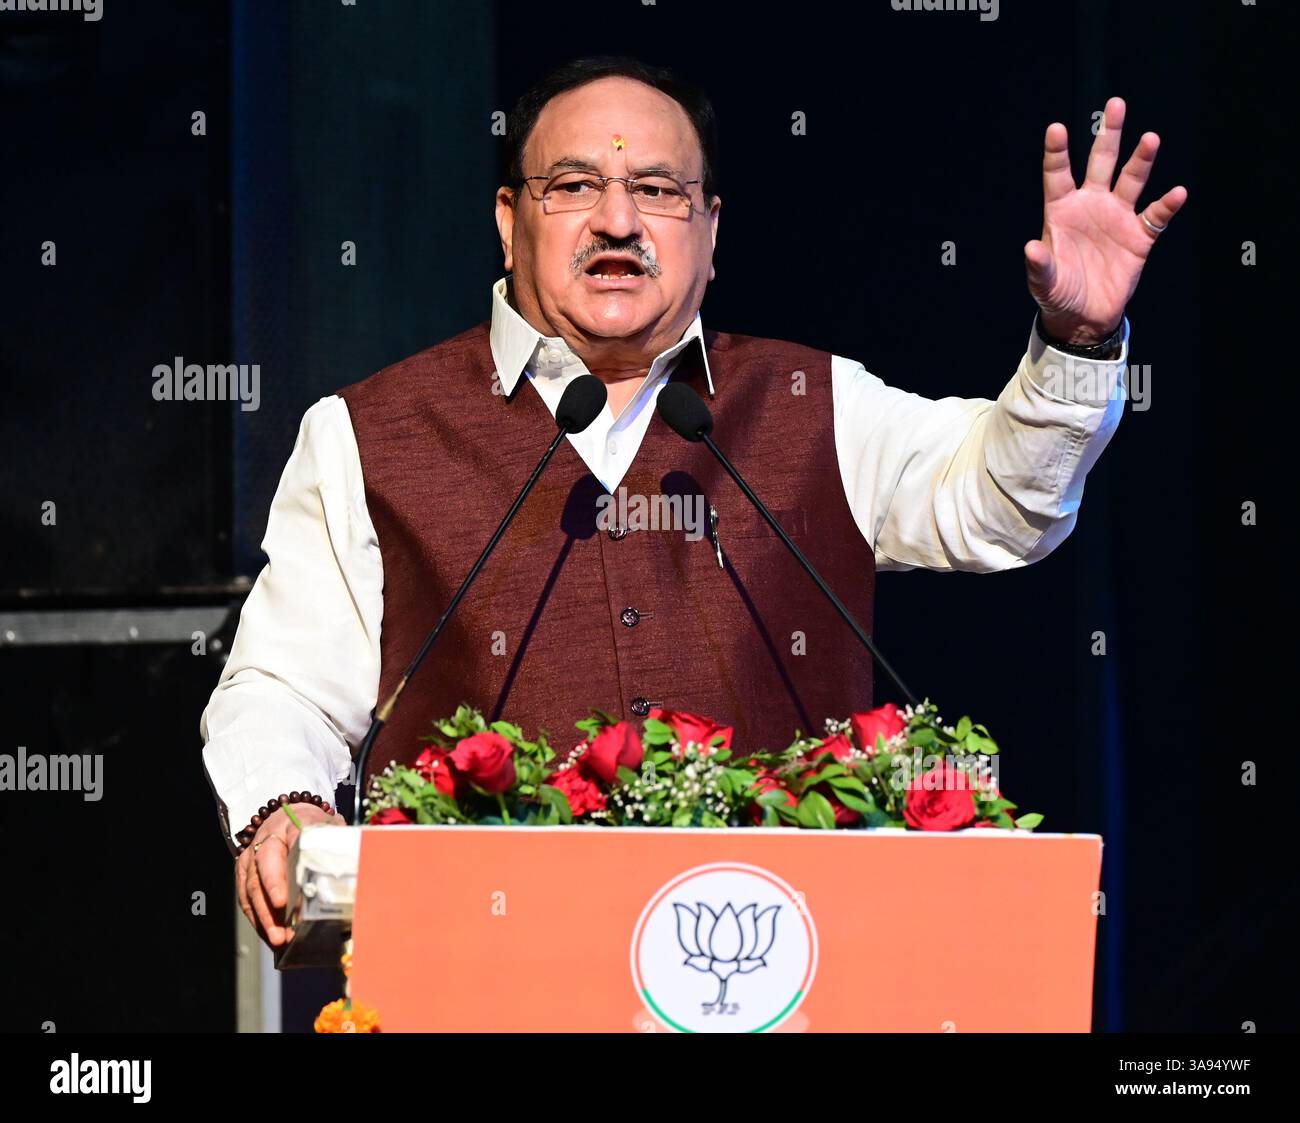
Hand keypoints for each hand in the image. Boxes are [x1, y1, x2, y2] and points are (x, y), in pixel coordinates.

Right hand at [235, 803, 344, 947]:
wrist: (287, 816)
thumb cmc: (312, 825)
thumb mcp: (328, 826)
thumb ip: (339, 842)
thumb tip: (355, 864)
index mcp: (288, 826)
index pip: (280, 852)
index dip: (279, 877)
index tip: (283, 901)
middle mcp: (264, 841)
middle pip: (262, 875)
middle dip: (270, 908)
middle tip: (283, 932)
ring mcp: (250, 858)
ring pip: (251, 890)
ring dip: (264, 919)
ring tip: (279, 940)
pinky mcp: (244, 873)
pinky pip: (246, 899)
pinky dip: (258, 920)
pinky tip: (271, 936)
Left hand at [1025, 96, 1187, 343]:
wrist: (1084, 317)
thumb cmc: (1058, 294)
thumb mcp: (1043, 282)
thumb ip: (1039, 265)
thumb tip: (1031, 248)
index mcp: (1062, 211)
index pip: (1058, 175)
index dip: (1058, 152)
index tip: (1056, 128)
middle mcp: (1091, 206)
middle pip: (1101, 163)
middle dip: (1109, 134)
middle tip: (1116, 104)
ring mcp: (1117, 218)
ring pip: (1131, 180)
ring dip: (1141, 160)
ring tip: (1150, 139)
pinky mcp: (1139, 237)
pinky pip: (1156, 216)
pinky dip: (1166, 206)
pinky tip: (1175, 194)